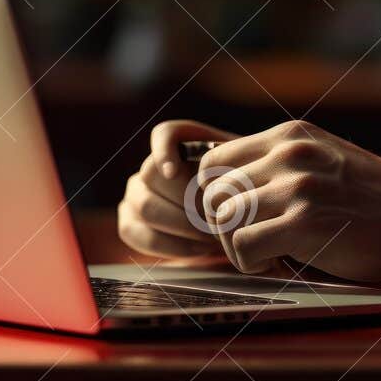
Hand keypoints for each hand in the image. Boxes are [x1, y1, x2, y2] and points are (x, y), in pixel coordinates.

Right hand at [117, 120, 238, 257]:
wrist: (234, 227)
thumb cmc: (246, 198)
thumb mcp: (250, 177)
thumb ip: (243, 169)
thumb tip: (236, 177)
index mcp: (182, 145)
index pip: (164, 133)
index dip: (164, 149)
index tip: (174, 171)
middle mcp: (153, 166)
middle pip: (152, 173)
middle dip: (187, 199)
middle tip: (216, 217)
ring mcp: (136, 194)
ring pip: (145, 205)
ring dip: (181, 224)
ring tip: (212, 235)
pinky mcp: (129, 222)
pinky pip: (134, 232)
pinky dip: (169, 244)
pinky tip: (198, 247)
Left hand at [194, 120, 380, 281]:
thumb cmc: (375, 200)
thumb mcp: (323, 162)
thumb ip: (280, 167)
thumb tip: (224, 192)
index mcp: (289, 136)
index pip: (213, 161)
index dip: (217, 197)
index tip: (244, 219)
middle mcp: (289, 153)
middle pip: (210, 190)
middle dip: (222, 224)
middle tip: (255, 240)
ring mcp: (297, 185)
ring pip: (222, 218)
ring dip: (237, 246)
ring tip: (271, 253)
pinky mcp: (306, 221)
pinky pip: (241, 246)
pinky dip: (251, 264)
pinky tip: (280, 263)